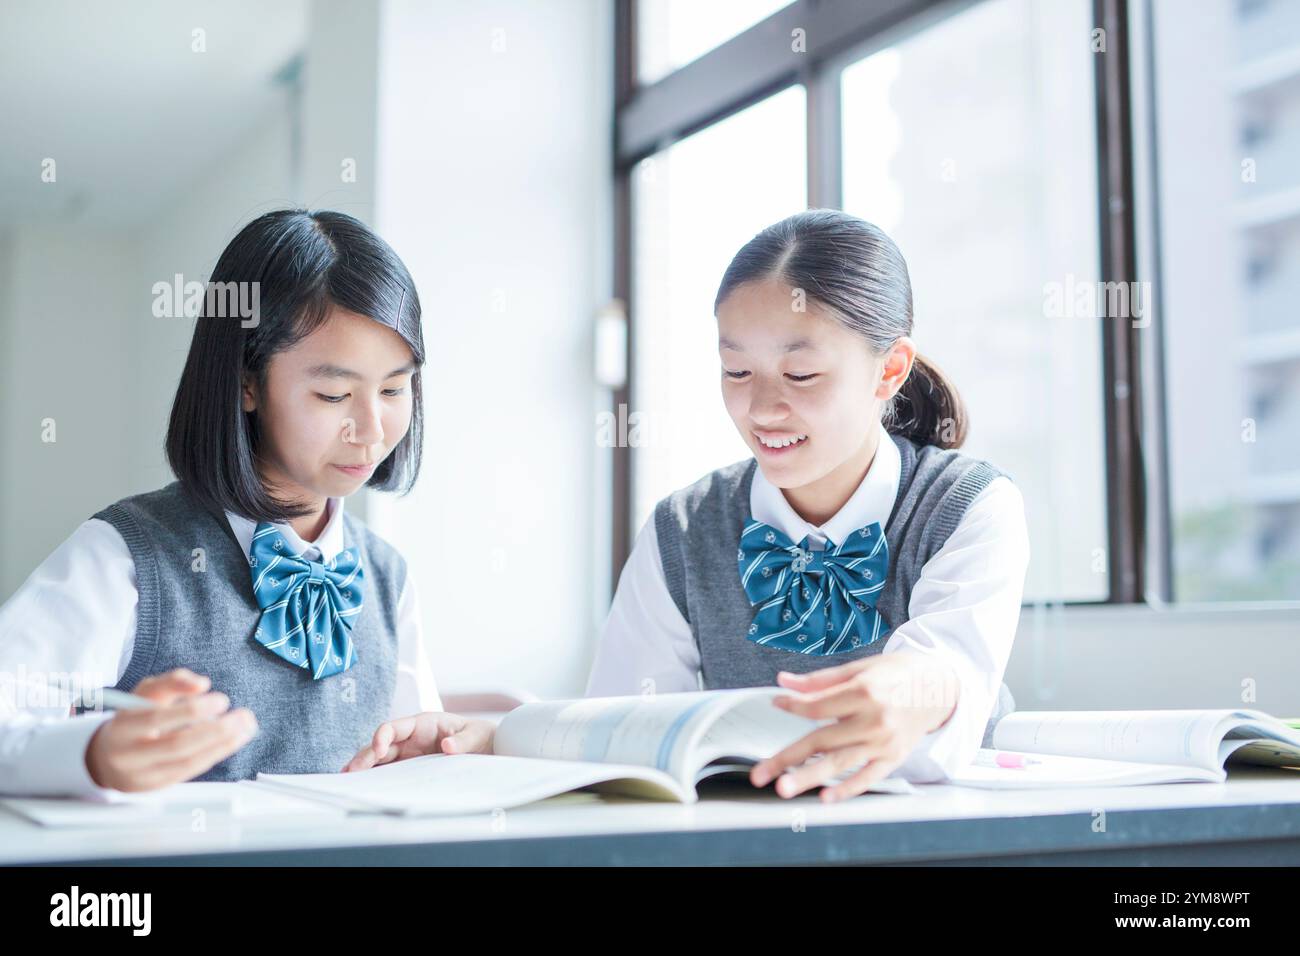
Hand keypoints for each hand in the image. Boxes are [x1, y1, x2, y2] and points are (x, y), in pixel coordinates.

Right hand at [84, 667, 257, 791]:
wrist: (106, 758)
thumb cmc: (133, 719)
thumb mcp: (144, 693)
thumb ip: (172, 682)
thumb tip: (201, 684)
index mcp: (123, 726)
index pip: (157, 718)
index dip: (191, 710)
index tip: (221, 700)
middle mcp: (130, 754)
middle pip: (176, 745)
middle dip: (215, 730)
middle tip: (242, 716)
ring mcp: (143, 775)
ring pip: (188, 762)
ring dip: (223, 744)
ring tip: (246, 726)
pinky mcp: (157, 786)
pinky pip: (191, 771)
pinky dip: (215, 754)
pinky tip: (234, 740)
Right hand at [341, 712, 495, 771]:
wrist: (487, 748)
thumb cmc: (479, 736)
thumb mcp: (475, 736)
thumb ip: (463, 741)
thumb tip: (448, 746)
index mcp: (423, 724)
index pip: (394, 727)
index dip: (382, 736)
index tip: (378, 750)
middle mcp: (410, 738)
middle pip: (380, 744)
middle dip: (365, 756)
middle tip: (351, 772)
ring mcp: (408, 753)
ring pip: (379, 758)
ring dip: (363, 766)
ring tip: (346, 779)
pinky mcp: (409, 766)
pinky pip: (388, 770)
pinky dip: (374, 776)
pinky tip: (361, 785)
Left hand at [749, 653, 959, 802]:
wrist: (940, 686)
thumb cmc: (898, 674)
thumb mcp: (860, 668)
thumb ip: (820, 680)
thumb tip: (784, 682)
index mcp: (864, 691)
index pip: (818, 707)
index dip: (793, 707)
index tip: (776, 705)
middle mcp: (874, 719)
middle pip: (822, 740)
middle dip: (787, 758)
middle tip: (761, 773)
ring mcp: (884, 742)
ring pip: (840, 763)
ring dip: (809, 777)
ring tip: (785, 788)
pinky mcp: (894, 758)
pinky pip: (867, 777)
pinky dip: (847, 789)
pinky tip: (825, 797)